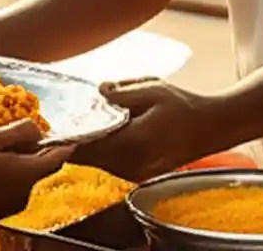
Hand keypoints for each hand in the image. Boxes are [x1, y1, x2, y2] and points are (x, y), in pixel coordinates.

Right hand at [0, 121, 73, 250]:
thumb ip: (15, 132)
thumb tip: (36, 128)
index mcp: (28, 173)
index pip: (59, 156)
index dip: (61, 141)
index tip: (56, 130)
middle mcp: (26, 191)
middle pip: (38, 164)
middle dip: (26, 147)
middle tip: (2, 137)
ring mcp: (13, 204)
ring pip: (21, 174)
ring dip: (9, 160)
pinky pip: (8, 186)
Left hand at [71, 78, 221, 181]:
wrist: (212, 127)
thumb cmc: (184, 106)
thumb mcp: (153, 89)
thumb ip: (122, 93)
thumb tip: (98, 91)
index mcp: (132, 144)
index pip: (85, 146)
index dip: (64, 137)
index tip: (51, 125)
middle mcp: (130, 165)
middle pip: (86, 157)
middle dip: (73, 139)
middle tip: (60, 119)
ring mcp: (134, 173)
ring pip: (96, 161)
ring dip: (87, 144)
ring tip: (82, 121)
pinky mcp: (137, 174)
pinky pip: (108, 163)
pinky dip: (100, 149)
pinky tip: (104, 131)